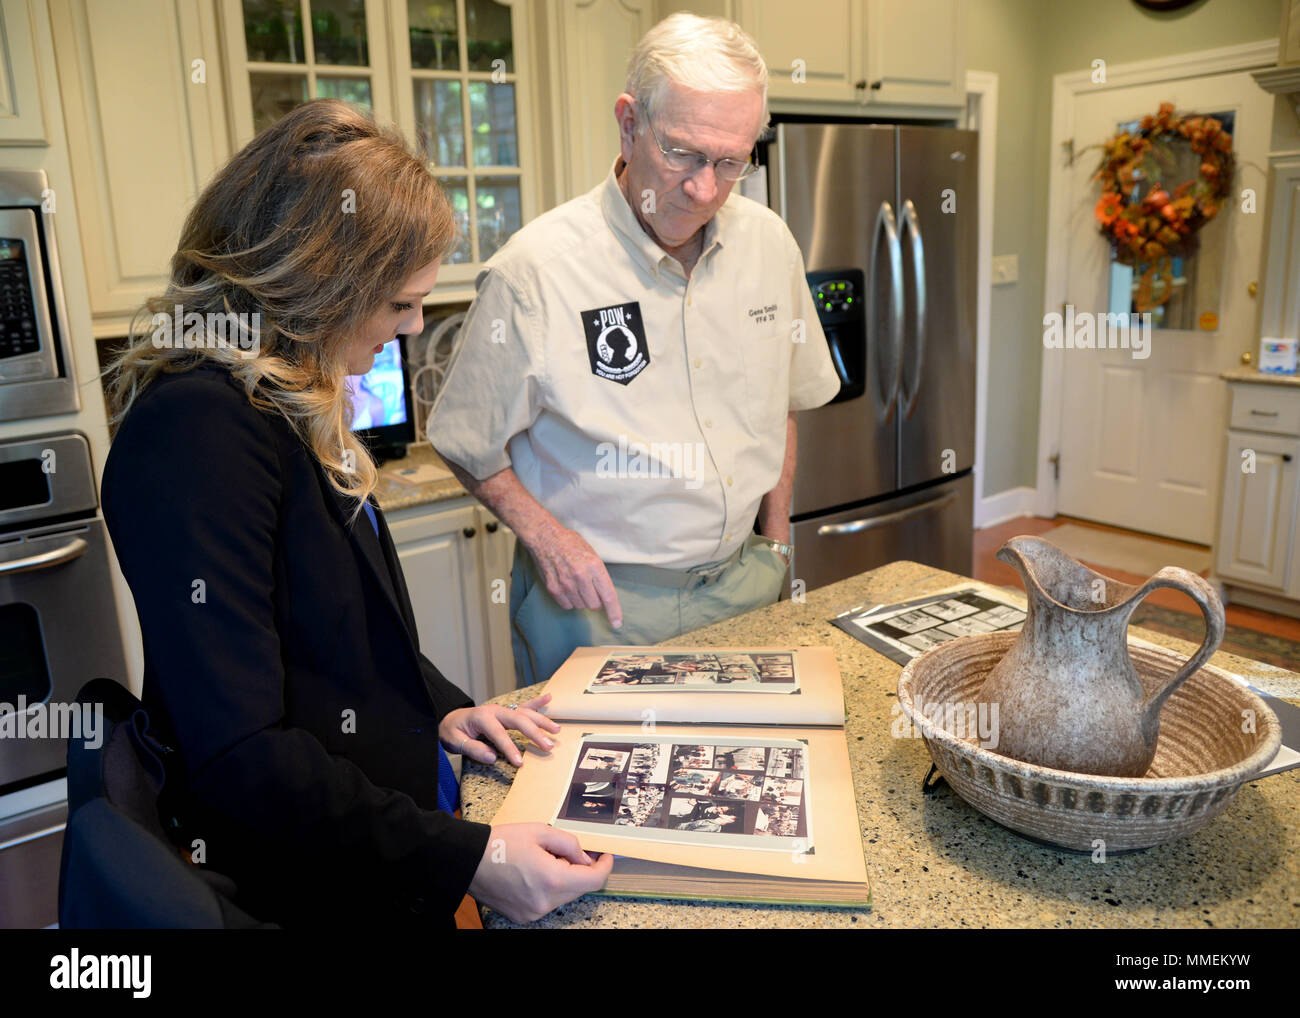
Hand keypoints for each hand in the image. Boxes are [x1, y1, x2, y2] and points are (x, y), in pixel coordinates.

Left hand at [440, 693, 560, 765]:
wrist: (448, 719)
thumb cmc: (451, 731)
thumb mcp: (454, 741)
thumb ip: (473, 749)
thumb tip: (492, 757)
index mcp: (482, 717)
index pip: (499, 734)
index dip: (510, 748)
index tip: (520, 762)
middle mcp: (495, 710)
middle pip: (518, 720)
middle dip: (534, 733)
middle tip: (548, 746)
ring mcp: (501, 709)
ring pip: (525, 713)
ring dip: (541, 721)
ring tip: (556, 730)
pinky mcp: (504, 711)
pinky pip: (523, 706)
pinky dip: (536, 702)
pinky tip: (549, 697)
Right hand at [469, 823, 614, 922]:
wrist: (468, 861)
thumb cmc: (501, 842)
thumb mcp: (541, 832)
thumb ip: (569, 844)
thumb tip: (585, 857)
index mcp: (552, 879)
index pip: (593, 880)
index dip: (604, 866)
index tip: (606, 855)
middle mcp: (545, 901)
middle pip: (580, 889)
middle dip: (582, 870)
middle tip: (572, 851)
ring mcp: (533, 912)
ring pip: (564, 896)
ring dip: (564, 878)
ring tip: (545, 859)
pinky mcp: (523, 916)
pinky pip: (547, 902)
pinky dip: (549, 888)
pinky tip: (534, 872)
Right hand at [525, 520, 622, 628]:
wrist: (545, 538)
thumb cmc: (571, 544)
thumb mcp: (592, 554)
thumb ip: (599, 575)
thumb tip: (605, 596)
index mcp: (594, 566)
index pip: (608, 596)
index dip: (614, 612)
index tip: (617, 623)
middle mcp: (581, 577)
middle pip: (594, 604)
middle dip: (596, 601)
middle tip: (590, 589)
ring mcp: (566, 584)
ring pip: (581, 606)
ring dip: (582, 600)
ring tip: (576, 584)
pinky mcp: (553, 589)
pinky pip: (567, 605)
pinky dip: (570, 601)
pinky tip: (567, 588)